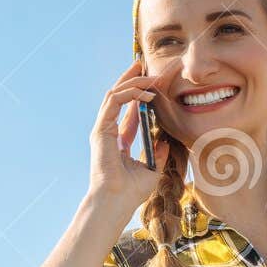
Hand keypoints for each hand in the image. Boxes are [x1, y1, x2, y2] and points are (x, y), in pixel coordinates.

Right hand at [88, 58, 174, 212]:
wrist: (115, 202)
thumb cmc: (130, 193)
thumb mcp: (152, 170)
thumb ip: (158, 154)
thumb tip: (166, 141)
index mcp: (118, 141)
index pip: (129, 111)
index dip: (141, 96)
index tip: (154, 84)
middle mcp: (108, 132)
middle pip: (119, 97)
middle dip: (131, 79)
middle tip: (143, 64)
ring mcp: (102, 129)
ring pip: (115, 94)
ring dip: (132, 81)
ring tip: (147, 72)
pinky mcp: (100, 129)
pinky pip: (114, 101)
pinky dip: (129, 93)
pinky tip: (145, 91)